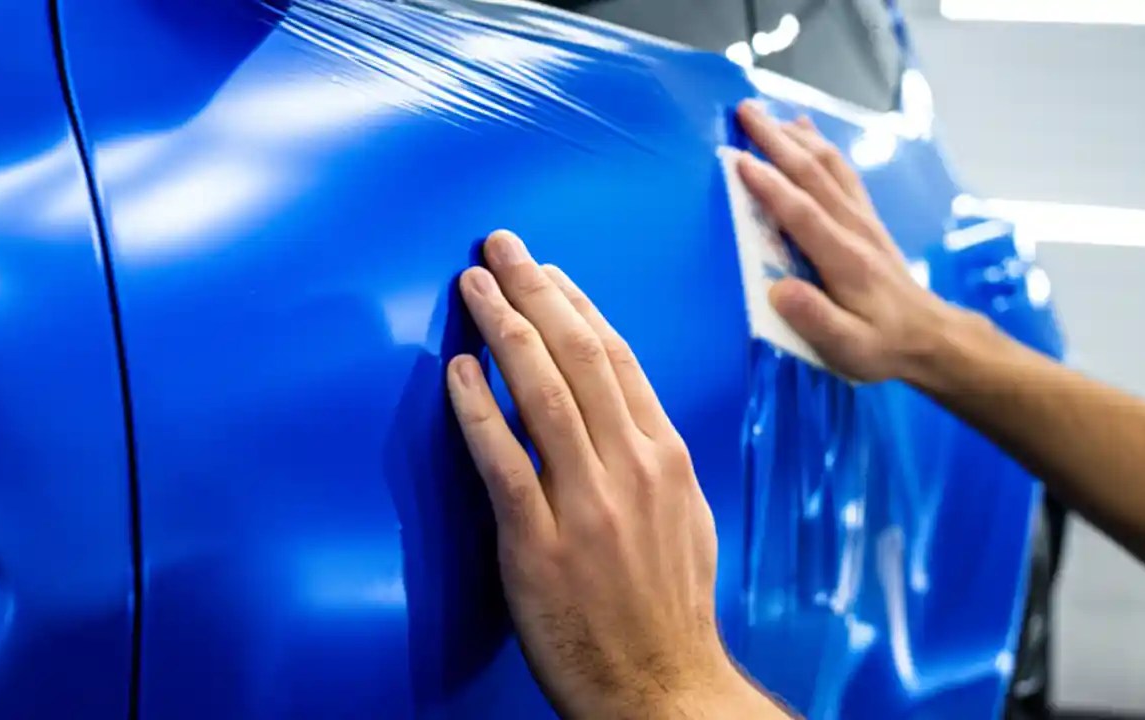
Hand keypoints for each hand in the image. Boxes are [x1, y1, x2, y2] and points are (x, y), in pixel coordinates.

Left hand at [447, 231, 787, 718]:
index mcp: (664, 456)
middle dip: (536, 291)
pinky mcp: (538, 544)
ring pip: (541, 394)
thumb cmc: (671, 608)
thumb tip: (627, 416)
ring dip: (503, 329)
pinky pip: (502, 462)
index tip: (549, 271)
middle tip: (501, 246)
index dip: (578, 306)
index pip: (616, 359)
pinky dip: (478, 410)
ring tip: (473, 285)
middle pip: (578, 356)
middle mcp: (629, 467)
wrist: (662, 689)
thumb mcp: (688, 521)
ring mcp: (584, 504)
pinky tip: (456, 371)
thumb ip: (657, 461)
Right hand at [736, 100, 976, 383]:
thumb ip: (814, 318)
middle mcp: (854, 230)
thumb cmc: (882, 346)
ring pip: (829, 167)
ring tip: (767, 114)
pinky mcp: (866, 220)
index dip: (771, 187)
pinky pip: (842, 172)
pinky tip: (806, 131)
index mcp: (844, 260)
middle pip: (813, 175)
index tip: (739, 160)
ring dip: (796, 137)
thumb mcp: (849, 347)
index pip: (802, 213)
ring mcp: (863, 220)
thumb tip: (778, 289)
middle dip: (777, 141)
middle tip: (744, 111)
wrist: (931, 338)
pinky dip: (820, 146)